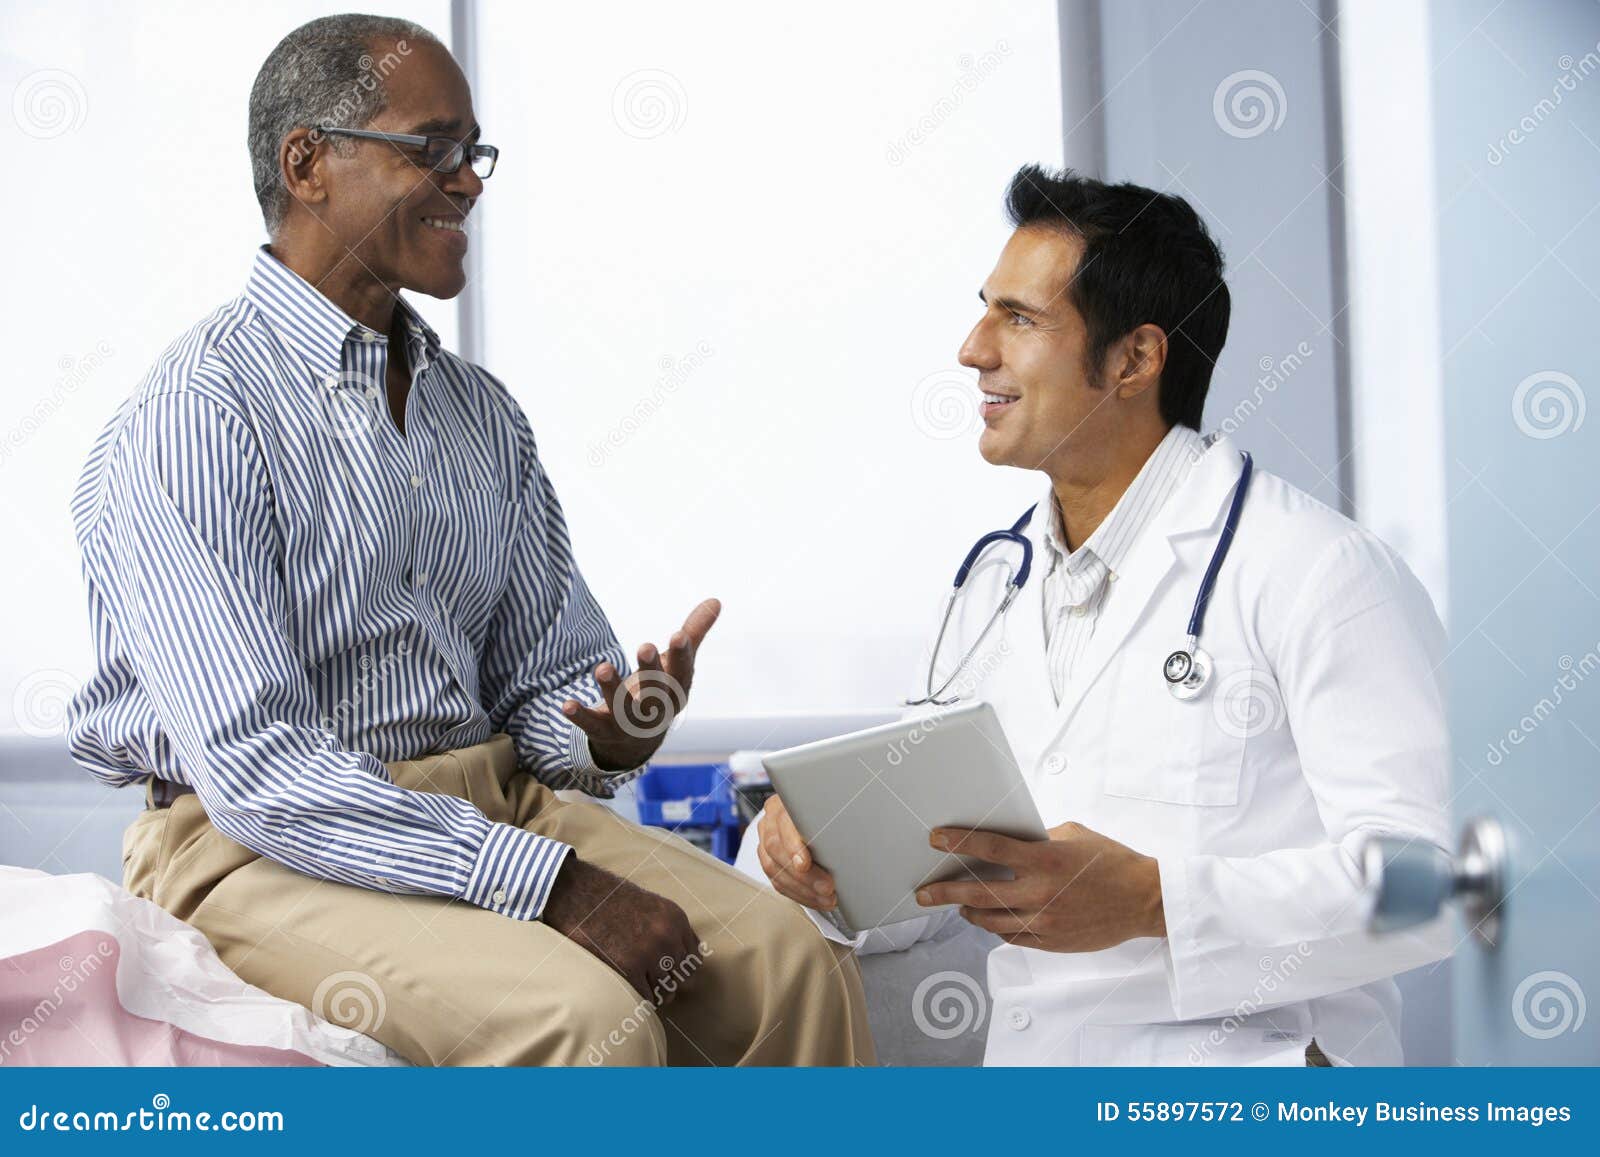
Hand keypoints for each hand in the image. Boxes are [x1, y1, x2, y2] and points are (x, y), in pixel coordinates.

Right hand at [541, 855, 703, 1002]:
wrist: (576, 895)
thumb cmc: (609, 900)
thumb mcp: (651, 905)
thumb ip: (671, 928)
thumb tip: (686, 957)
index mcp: (675, 918)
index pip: (694, 957)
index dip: (681, 968)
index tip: (669, 971)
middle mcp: (667, 936)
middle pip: (684, 977)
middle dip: (670, 982)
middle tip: (653, 982)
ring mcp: (649, 954)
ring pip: (667, 991)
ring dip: (655, 992)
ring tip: (641, 986)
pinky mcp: (628, 969)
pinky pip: (646, 997)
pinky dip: (639, 997)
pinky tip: (629, 987)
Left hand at [563, 598, 720, 771]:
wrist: (638, 740)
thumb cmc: (661, 690)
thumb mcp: (677, 664)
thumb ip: (693, 632)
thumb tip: (716, 600)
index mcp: (676, 690)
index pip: (681, 671)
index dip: (681, 654)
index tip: (678, 635)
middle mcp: (655, 709)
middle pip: (655, 691)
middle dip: (650, 670)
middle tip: (645, 646)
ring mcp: (630, 722)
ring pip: (622, 707)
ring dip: (612, 689)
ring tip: (602, 668)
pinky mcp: (604, 730)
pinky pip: (592, 724)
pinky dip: (580, 716)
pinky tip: (566, 704)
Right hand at [755, 795, 837, 911]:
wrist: (812, 815)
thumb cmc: (826, 811)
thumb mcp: (831, 808)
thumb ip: (834, 818)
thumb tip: (855, 834)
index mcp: (783, 803)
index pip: (783, 822)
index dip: (793, 845)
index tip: (805, 864)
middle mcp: (770, 821)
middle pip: (776, 849)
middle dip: (803, 875)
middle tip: (826, 887)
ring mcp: (765, 841)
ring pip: (774, 868)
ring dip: (803, 889)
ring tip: (826, 898)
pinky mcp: (768, 861)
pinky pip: (778, 882)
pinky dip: (799, 894)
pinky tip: (817, 899)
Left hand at [916, 821, 1165, 951]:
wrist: (1144, 900)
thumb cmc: (1111, 861)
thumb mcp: (1073, 835)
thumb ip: (1038, 839)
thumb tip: (1008, 841)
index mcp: (1045, 860)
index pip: (991, 849)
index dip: (959, 842)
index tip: (935, 838)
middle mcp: (1041, 893)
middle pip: (979, 894)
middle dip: (945, 892)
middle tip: (923, 891)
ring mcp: (1045, 922)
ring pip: (991, 921)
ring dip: (968, 913)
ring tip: (956, 906)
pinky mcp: (1052, 942)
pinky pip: (1012, 937)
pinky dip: (996, 928)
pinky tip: (989, 920)